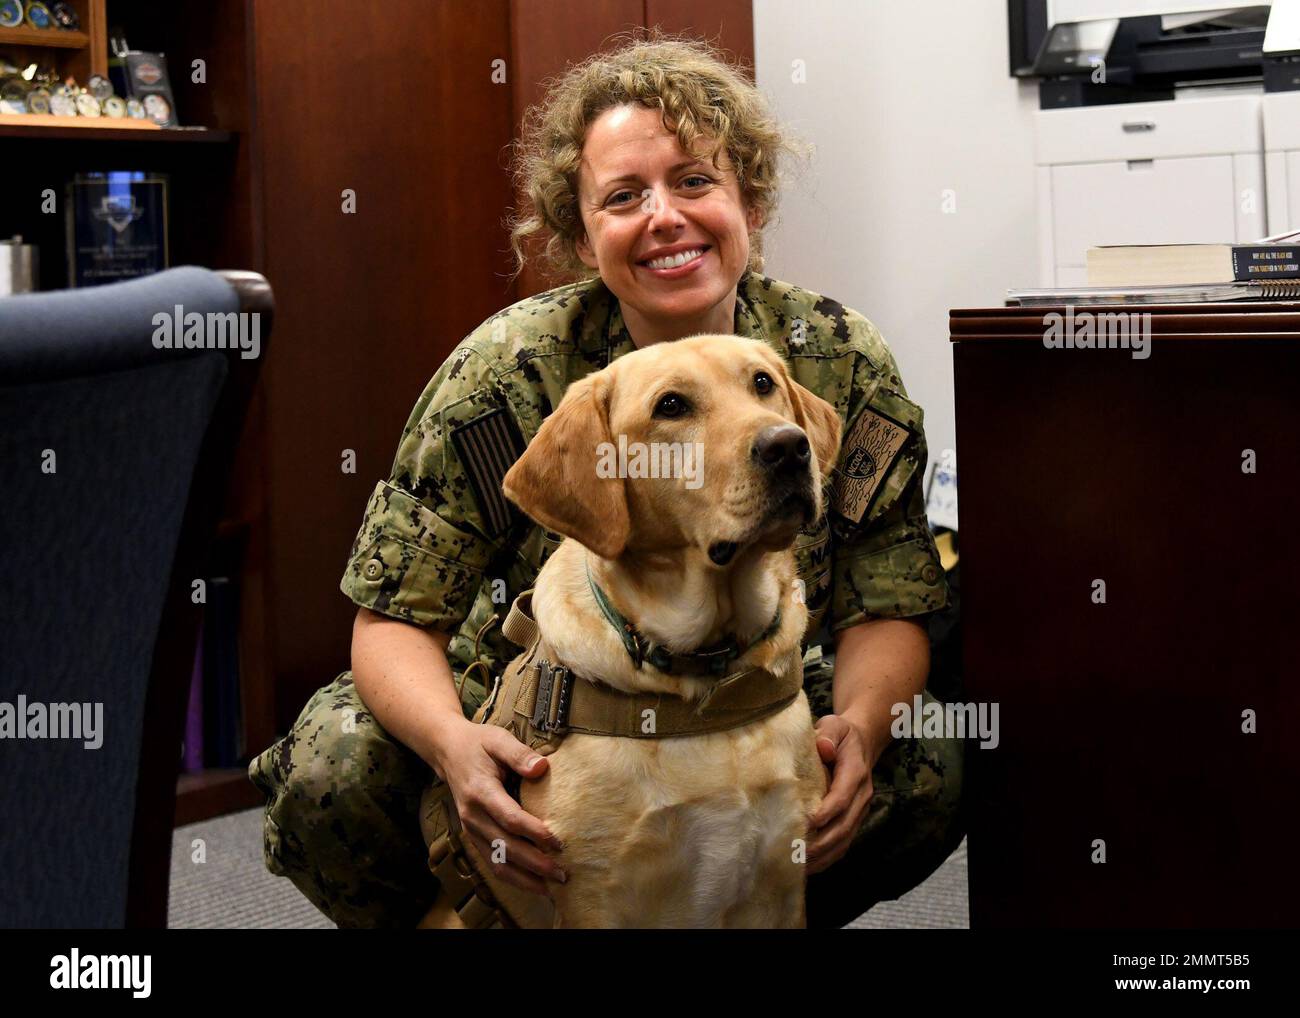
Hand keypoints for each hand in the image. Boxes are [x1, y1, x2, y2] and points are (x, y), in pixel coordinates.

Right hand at [429, 715, 565, 895]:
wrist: (447, 751)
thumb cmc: (478, 744)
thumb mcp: (498, 739)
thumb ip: (519, 754)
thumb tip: (542, 768)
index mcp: (480, 791)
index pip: (509, 818)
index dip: (534, 832)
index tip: (558, 842)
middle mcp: (473, 816)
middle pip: (505, 848)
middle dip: (535, 864)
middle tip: (562, 874)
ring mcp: (470, 830)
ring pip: (497, 863)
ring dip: (524, 879)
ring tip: (551, 888)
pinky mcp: (473, 837)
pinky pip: (492, 863)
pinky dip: (512, 877)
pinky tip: (532, 884)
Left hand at [806, 714, 874, 873]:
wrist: (862, 742)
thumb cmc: (841, 734)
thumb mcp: (834, 725)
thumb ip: (828, 734)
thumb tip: (823, 748)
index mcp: (856, 773)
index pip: (843, 797)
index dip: (827, 812)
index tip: (808, 823)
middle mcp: (862, 796)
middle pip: (844, 825)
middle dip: (821, 842)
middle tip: (796, 852)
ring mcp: (860, 810)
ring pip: (844, 839)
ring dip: (823, 855)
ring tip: (799, 866)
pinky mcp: (854, 820)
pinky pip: (843, 844)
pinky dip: (827, 858)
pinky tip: (808, 867)